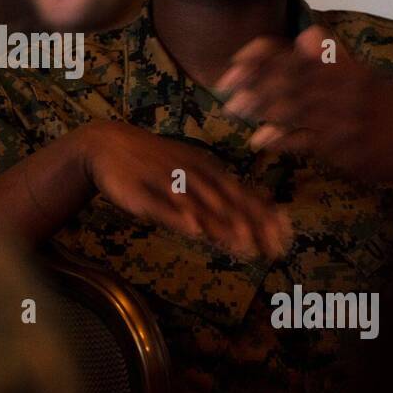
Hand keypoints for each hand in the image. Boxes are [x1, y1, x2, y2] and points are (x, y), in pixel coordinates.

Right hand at [74, 120, 289, 258]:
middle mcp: (191, 172)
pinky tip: (193, 228)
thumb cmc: (157, 164)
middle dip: (250, 224)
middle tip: (271, 248)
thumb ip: (220, 195)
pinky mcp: (141, 190)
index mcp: (206, 170)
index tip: (285, 238)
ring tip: (243, 242)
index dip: (263, 216)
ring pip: (198, 204)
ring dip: (221, 222)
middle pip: (225, 200)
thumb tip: (257, 211)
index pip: (241, 195)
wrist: (107, 144)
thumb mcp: (192, 173)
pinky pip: (162, 204)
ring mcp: (166, 180)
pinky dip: (179, 216)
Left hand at [213, 27, 392, 190]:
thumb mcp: (367, 78)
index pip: (297, 53)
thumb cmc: (392, 113)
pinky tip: (260, 140)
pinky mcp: (345, 146)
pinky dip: (280, 138)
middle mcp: (345, 87)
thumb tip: (305, 36)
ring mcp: (345, 117)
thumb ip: (334, 59)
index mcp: (348, 68)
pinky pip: (305, 139)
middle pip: (289, 78)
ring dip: (259, 108)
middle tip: (224, 90)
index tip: (236, 62)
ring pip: (292, 107)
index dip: (263, 55)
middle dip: (253, 82)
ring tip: (234, 110)